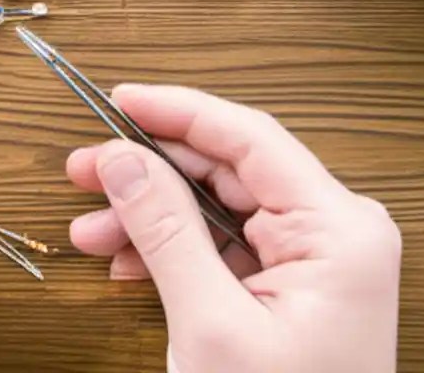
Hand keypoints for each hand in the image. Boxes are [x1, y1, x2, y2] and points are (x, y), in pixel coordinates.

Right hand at [67, 85, 400, 372]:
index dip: (177, 111)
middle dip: (150, 170)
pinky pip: (224, 246)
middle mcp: (336, 233)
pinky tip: (126, 262)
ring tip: (91, 230)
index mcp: (340, 229)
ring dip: (151, 215)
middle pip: (228, 170)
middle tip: (84, 169)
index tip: (118, 100)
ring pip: (217, 209)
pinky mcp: (293, 287)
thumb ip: (165, 231)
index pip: (249, 137)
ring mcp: (316, 261)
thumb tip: (123, 159)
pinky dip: (173, 250)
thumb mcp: (210, 324)